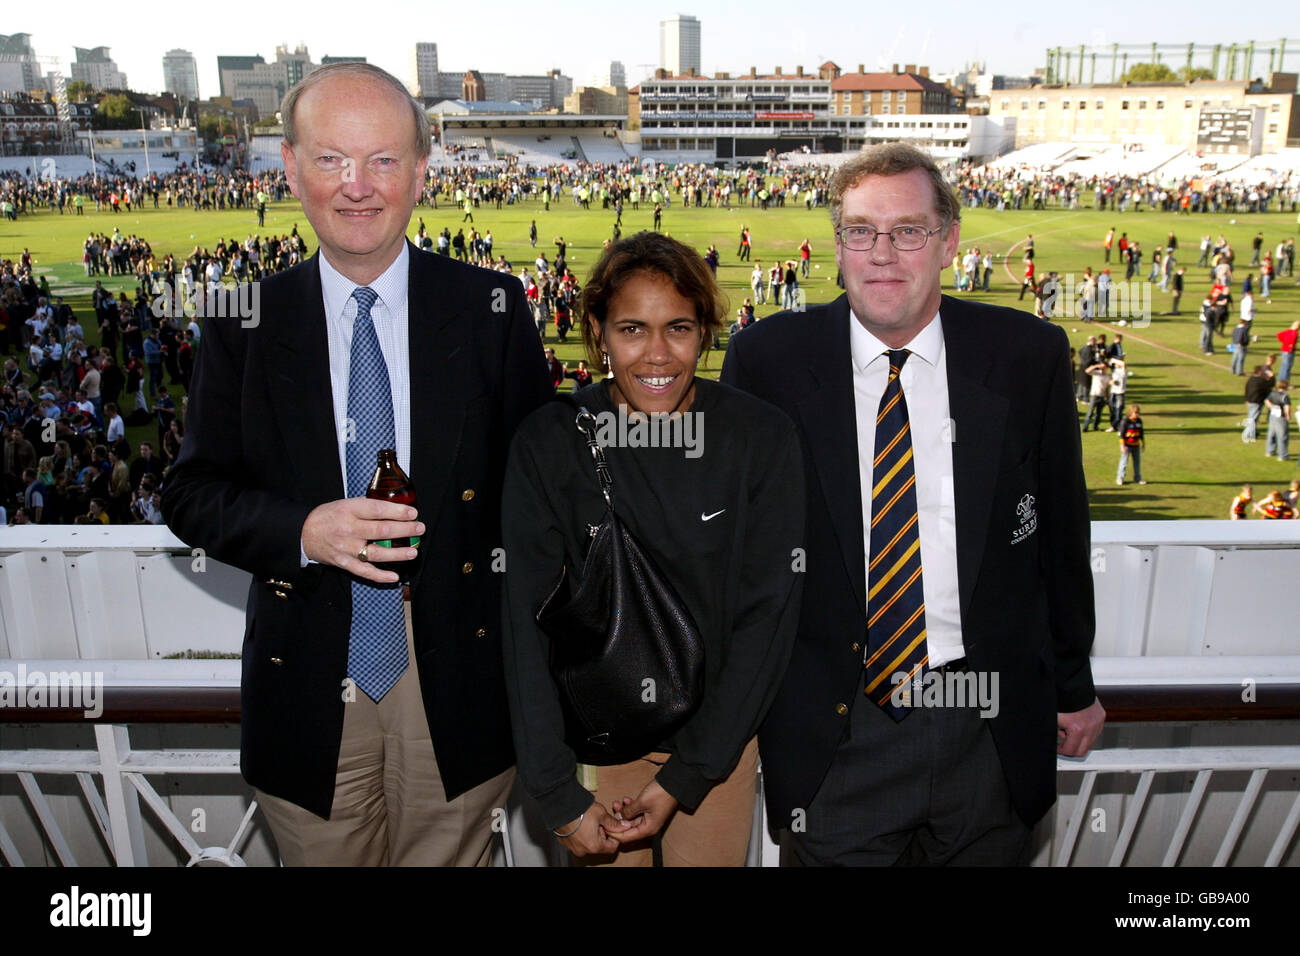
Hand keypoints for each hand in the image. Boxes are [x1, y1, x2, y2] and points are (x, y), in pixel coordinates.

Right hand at [300, 497, 422, 584]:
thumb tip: (395, 509)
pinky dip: (380, 576)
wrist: (304, 533)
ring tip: (413, 552)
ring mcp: (346, 548)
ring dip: (398, 554)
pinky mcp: (344, 563)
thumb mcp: (345, 504)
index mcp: (349, 510)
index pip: (378, 510)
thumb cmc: (329, 516)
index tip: (413, 513)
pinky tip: (395, 577)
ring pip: (377, 553)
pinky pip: (365, 572)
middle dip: (405, 530)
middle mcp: (348, 529)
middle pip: (382, 530)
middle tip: (420, 529)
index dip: (398, 512)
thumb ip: (367, 507)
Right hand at [556, 801, 629, 857]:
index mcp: (594, 846)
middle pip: (599, 846)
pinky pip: (577, 841)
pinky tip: (580, 823)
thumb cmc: (580, 810)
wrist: (559, 805)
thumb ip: (614, 823)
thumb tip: (625, 826)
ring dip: (591, 834)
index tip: (612, 827)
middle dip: (602, 834)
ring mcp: (573, 848)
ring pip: (588, 843)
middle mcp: (583, 850)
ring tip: (589, 820)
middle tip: (600, 821)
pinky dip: (581, 834)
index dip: (614, 836)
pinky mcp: (565, 843)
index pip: (612, 847)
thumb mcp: (601, 814)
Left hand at [609, 779, 678, 842]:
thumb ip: (628, 812)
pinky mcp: (649, 810)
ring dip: (623, 811)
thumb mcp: (641, 803)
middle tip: (609, 811)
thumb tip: (619, 817)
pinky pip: (636, 812)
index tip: (605, 826)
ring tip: (616, 802)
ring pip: (631, 819)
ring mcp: (649, 818)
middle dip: (618, 819)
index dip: (615, 832)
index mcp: (648, 829)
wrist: (674, 783)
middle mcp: (649, 826)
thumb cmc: (660, 794)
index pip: (627, 837)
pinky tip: (626, 799)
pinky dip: (630, 807)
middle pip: (628, 828)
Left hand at [1058, 697, 1105, 756]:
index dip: (1062, 751)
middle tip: (1063, 744)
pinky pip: (1095, 731)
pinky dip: (1087, 732)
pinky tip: (1077, 724)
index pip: (1071, 751)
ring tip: (1069, 729)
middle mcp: (1091, 727)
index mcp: (1078, 729)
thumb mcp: (1054, 719)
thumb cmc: (1061, 699)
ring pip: (1091, 741)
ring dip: (1080, 740)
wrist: (1071, 684)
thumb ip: (1055, 733)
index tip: (1058, 748)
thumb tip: (1052, 742)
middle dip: (1072, 749)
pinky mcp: (1101, 716)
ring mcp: (1098, 722)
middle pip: (1083, 750)